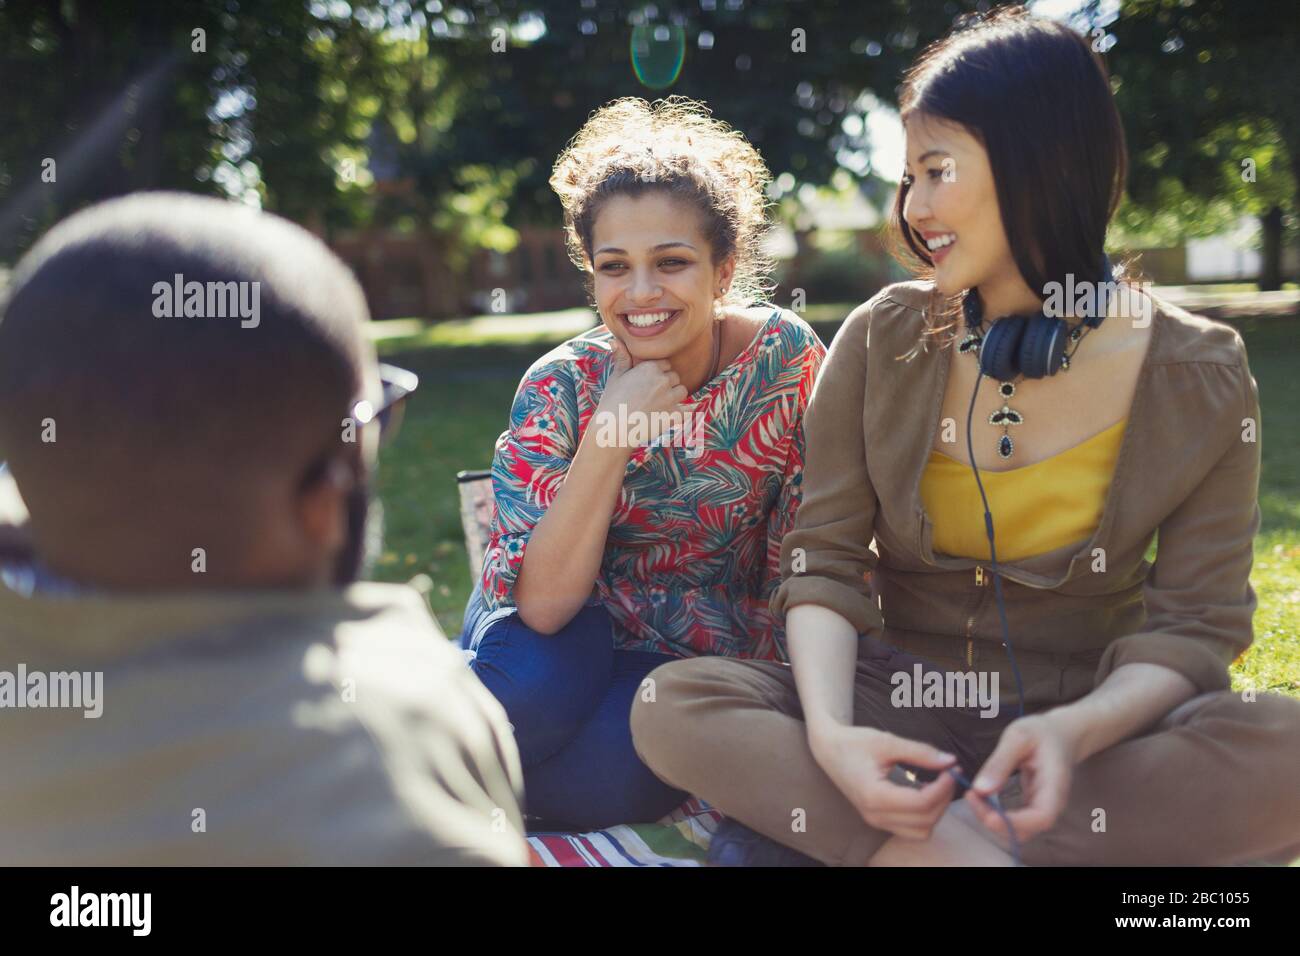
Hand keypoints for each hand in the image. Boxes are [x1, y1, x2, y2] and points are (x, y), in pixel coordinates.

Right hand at [595, 338, 689, 446]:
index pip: (665, 364)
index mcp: (650, 367)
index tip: (648, 384)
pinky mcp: (674, 415)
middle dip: (667, 385)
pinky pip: (688, 410)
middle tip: (652, 397)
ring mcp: (670, 397)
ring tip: (660, 406)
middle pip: (674, 377)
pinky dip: (683, 413)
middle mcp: (663, 380)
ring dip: (675, 397)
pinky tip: (672, 416)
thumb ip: (621, 358)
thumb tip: (615, 340)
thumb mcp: (615, 377)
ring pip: (682, 391)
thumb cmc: (612, 402)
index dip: (658, 373)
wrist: (613, 429)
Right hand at [810, 722, 958, 839]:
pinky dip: (925, 814)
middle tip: (949, 773)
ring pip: (921, 831)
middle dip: (944, 798)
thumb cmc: (854, 743)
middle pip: (925, 821)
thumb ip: (920, 752)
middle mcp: (875, 815)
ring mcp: (876, 821)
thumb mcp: (887, 742)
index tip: (952, 768)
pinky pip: (911, 828)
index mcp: (875, 796)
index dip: (943, 787)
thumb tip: (951, 761)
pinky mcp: (879, 820)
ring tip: (938, 783)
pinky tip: (925, 790)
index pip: (921, 803)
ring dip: (936, 810)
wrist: (829, 749)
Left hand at [964, 712, 1078, 842]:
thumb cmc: (1041, 732)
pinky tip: (979, 797)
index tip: (989, 815)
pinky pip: (1014, 821)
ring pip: (1019, 830)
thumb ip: (1000, 762)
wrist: (1058, 734)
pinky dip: (995, 815)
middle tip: (971, 797)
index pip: (1042, 817)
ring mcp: (1042, 808)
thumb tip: (980, 789)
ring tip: (972, 796)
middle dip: (997, 822)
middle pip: (1028, 830)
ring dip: (993, 820)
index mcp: (1055, 785)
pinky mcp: (1031, 807)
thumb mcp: (1018, 737)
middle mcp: (1052, 803)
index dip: (1016, 823)